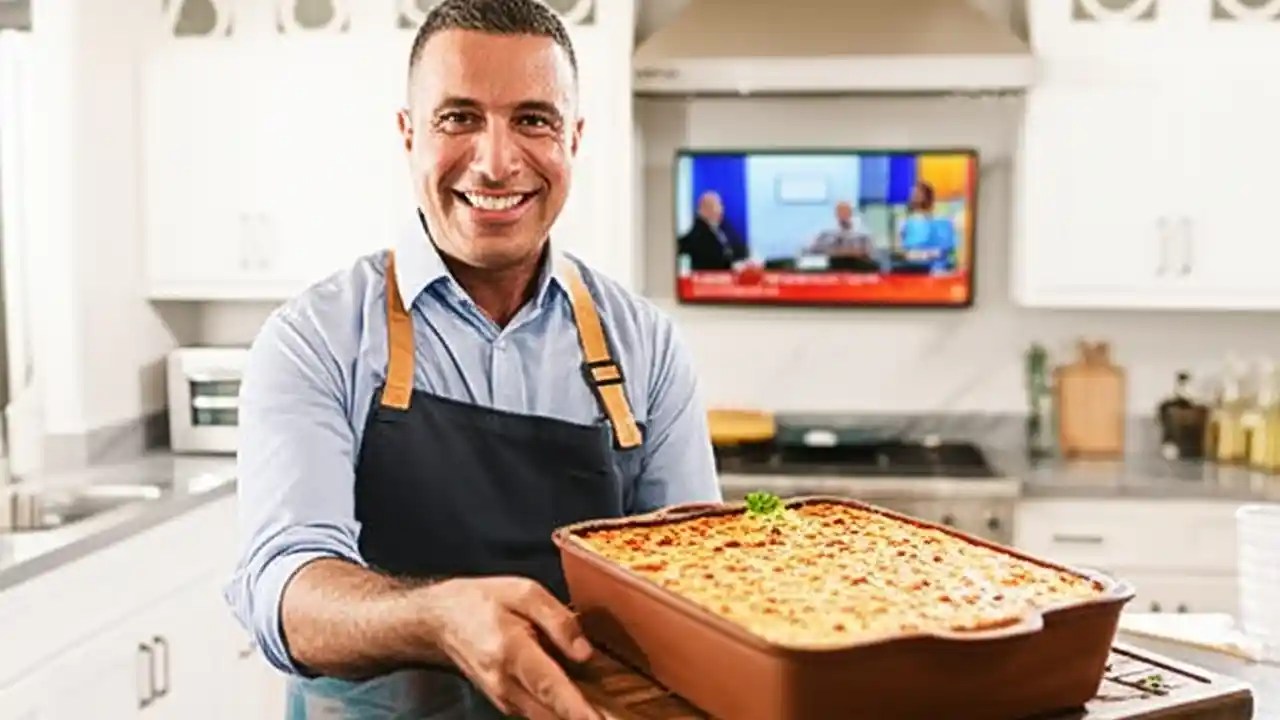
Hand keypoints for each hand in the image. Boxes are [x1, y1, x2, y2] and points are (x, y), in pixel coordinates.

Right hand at [424, 577, 602, 719]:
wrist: (441, 621)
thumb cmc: (483, 601)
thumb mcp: (523, 592)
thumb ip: (558, 619)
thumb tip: (585, 653)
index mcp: (512, 652)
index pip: (551, 688)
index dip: (577, 709)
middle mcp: (506, 684)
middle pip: (552, 716)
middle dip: (583, 719)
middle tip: (617, 717)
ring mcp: (504, 699)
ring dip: (573, 719)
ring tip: (608, 715)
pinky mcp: (507, 705)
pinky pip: (540, 717)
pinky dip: (561, 716)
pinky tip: (584, 710)